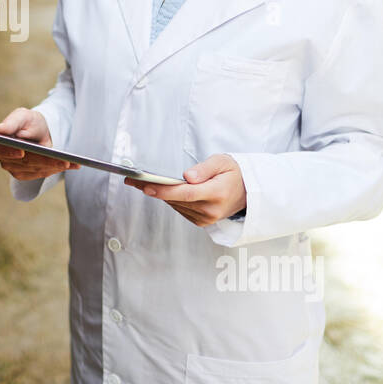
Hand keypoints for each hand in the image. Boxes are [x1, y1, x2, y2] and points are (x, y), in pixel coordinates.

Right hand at [0, 107, 79, 180]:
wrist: (38, 131)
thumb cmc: (28, 121)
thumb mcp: (22, 117)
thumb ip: (11, 123)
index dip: (8, 152)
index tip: (22, 152)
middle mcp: (3, 158)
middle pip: (22, 162)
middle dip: (42, 160)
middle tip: (60, 159)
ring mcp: (13, 169)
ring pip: (35, 169)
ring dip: (53, 165)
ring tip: (69, 162)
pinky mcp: (26, 175)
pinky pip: (42, 173)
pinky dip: (57, 168)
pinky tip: (71, 165)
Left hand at [124, 154, 245, 226]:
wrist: (248, 191)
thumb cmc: (234, 173)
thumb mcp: (223, 162)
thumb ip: (205, 168)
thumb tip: (188, 176)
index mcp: (218, 193)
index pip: (186, 193)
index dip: (165, 190)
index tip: (146, 186)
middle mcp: (211, 209)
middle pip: (176, 199)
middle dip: (154, 189)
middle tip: (134, 180)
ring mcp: (207, 218)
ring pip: (176, 205)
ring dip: (159, 195)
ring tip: (141, 183)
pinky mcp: (203, 222)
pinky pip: (181, 209)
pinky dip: (171, 200)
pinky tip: (162, 191)